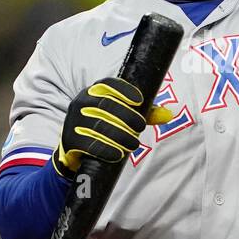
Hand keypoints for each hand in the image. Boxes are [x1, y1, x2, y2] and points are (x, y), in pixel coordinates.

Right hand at [52, 77, 173, 178]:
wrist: (74, 149)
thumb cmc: (104, 127)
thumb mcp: (121, 117)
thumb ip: (144, 114)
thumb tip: (168, 115)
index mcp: (93, 91)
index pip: (108, 84)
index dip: (124, 91)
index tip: (139, 100)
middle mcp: (81, 102)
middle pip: (106, 106)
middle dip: (127, 117)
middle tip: (140, 127)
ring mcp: (73, 121)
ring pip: (99, 126)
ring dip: (120, 136)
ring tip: (133, 144)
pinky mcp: (70, 139)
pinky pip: (90, 144)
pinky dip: (106, 149)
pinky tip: (118, 153)